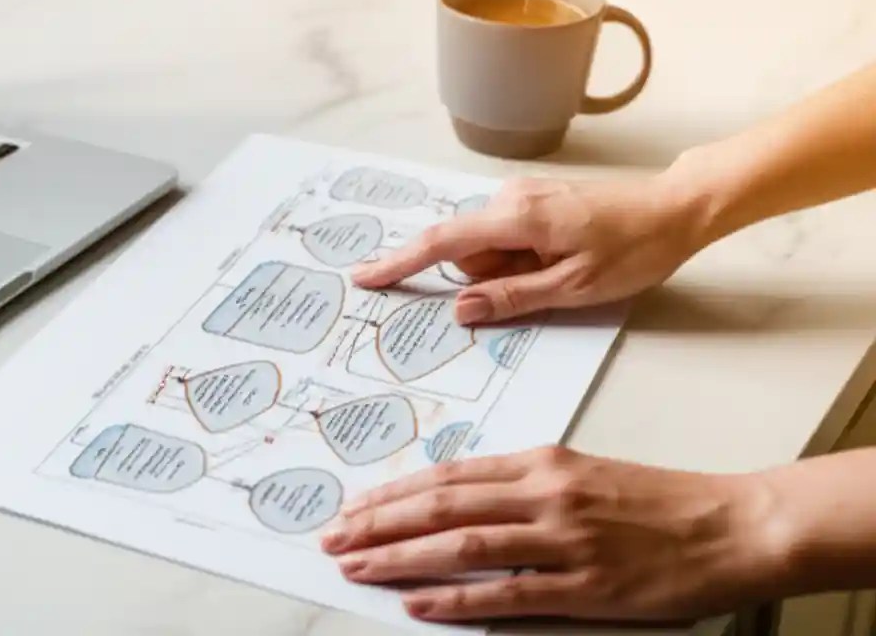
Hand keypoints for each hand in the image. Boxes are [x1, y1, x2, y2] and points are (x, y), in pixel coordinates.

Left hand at [320, 446, 786, 623]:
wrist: (733, 524)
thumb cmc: (660, 500)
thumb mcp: (583, 472)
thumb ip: (523, 482)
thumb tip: (462, 498)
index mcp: (542, 462)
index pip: (448, 476)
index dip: (393, 493)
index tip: (353, 507)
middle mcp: (545, 493)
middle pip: (441, 506)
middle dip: (378, 522)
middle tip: (332, 537)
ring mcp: (563, 539)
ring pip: (462, 545)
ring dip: (400, 555)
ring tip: (356, 565)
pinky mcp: (585, 586)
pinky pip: (506, 594)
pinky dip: (455, 597)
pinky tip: (417, 602)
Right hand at [352, 175, 706, 324]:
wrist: (678, 207)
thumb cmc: (635, 249)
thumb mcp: (574, 288)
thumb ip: (511, 298)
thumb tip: (460, 310)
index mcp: (516, 217)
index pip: (442, 244)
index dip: (400, 264)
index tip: (365, 278)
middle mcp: (509, 198)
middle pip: (468, 252)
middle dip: (493, 278)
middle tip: (550, 283)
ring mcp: (521, 195)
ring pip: (488, 248)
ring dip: (514, 269)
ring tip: (566, 269)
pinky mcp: (533, 200)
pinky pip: (506, 238)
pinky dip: (522, 256)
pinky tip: (564, 257)